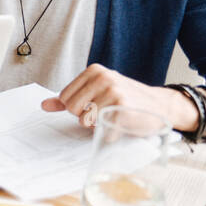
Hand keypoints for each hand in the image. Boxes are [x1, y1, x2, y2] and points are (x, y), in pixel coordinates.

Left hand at [42, 63, 195, 130]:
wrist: (161, 106)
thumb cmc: (125, 100)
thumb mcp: (97, 92)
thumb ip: (70, 98)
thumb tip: (44, 105)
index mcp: (94, 71)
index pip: (65, 98)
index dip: (77, 108)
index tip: (94, 104)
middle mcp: (104, 78)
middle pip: (72, 109)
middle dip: (85, 117)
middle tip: (105, 112)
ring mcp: (114, 93)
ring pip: (85, 121)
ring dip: (98, 126)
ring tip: (114, 116)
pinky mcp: (123, 110)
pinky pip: (102, 131)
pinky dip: (110, 134)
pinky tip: (122, 124)